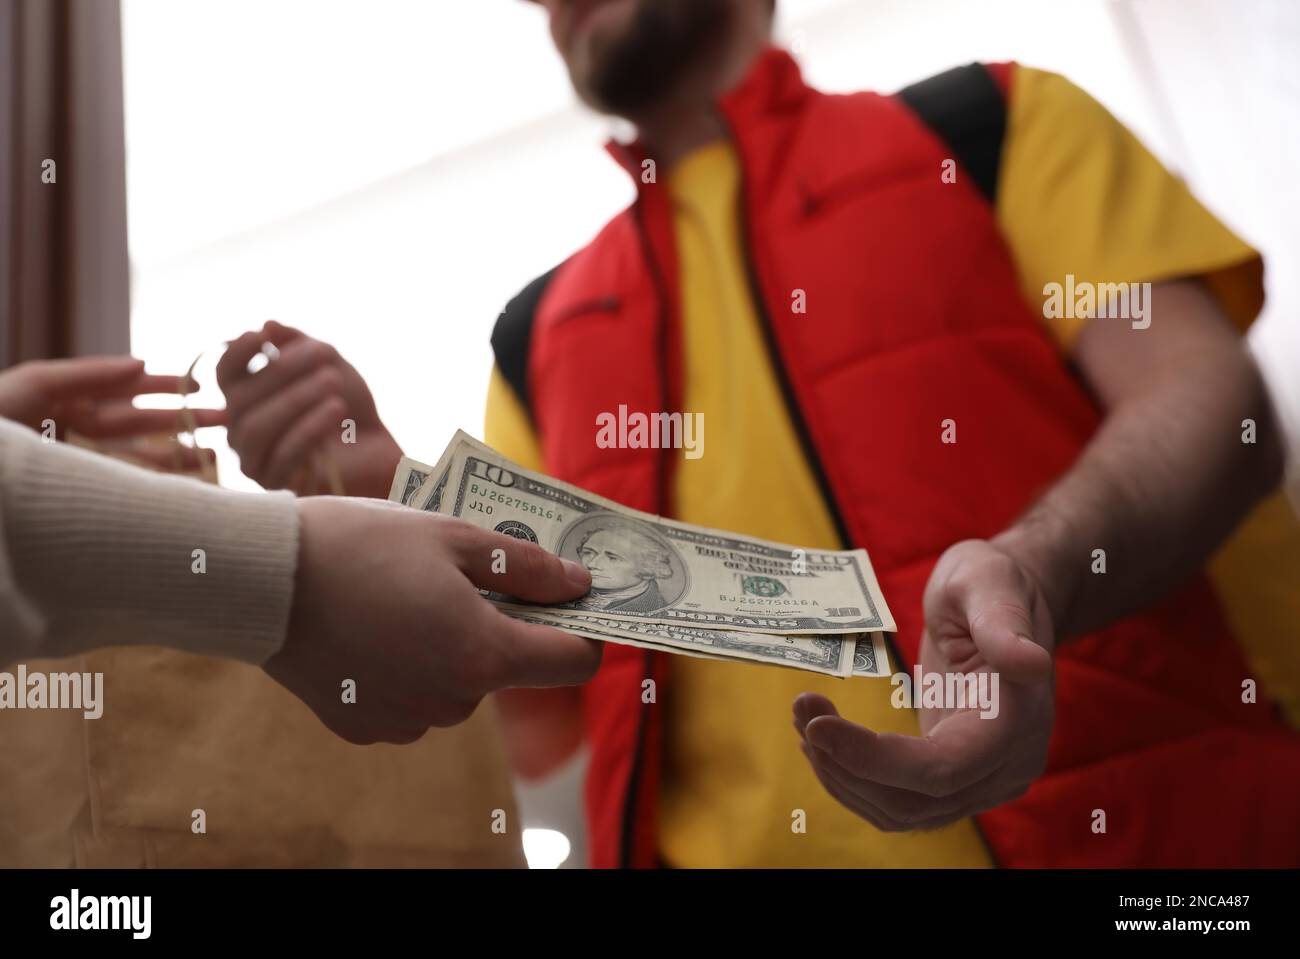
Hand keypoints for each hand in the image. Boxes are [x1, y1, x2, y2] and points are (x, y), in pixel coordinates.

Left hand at [0, 356, 224, 470]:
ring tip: (213, 457)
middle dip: (182, 422)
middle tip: (226, 422)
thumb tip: (143, 363)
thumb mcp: (32, 384)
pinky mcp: (82, 499)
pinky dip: (157, 489)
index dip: (162, 387)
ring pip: (138, 461)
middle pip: (139, 426)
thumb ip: (88, 373)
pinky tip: (185, 486)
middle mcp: (74, 435)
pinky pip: (126, 491)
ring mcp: (79, 468)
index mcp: (63, 403)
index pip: (123, 392)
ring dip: (177, 457)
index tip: (200, 386)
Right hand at [216, 321, 401, 496]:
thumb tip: (269, 324)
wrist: (378, 451)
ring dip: (296, 399)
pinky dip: (309, 428)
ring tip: (333, 380)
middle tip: (322, 354)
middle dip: (283, 371)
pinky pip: (283, 455)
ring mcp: (253, 459)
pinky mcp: (275, 484)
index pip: (225, 373)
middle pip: (242, 397)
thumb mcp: (329, 365)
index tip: (263, 336)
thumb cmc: (350, 407)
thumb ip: (298, 344)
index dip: (238, 353)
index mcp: (246, 397)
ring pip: (258, 427)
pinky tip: (336, 409)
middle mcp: (240, 428)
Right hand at [264, 497, 601, 743]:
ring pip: (459, 682)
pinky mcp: (368, 727)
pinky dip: (407, 666)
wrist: (262, 580)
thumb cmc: (362, 545)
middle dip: (498, 625)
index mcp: (484, 653)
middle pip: (507, 667)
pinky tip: (372, 628)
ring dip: (449, 645)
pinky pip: (413, 698)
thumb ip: (528, 567)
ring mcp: (409, 720)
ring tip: (403, 597)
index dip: (584, 632)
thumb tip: (579, 584)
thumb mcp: (454, 537)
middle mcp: (454, 701)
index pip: (574, 662)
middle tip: (458, 576)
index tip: (572, 603)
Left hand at [794, 539, 1054, 830]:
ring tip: (804, 718)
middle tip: (801, 709)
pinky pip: (899, 802)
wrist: (1002, 603)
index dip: (874, 760)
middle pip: (915, 800)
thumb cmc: (991, 583)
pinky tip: (825, 740)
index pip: (942, 768)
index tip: (817, 726)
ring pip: (901, 811)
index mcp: (1019, 719)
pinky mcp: (956, 780)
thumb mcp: (988, 583)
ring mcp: (984, 780)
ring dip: (841, 775)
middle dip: (845, 763)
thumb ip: (1003, 623)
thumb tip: (1030, 662)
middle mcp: (1008, 765)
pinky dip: (854, 778)